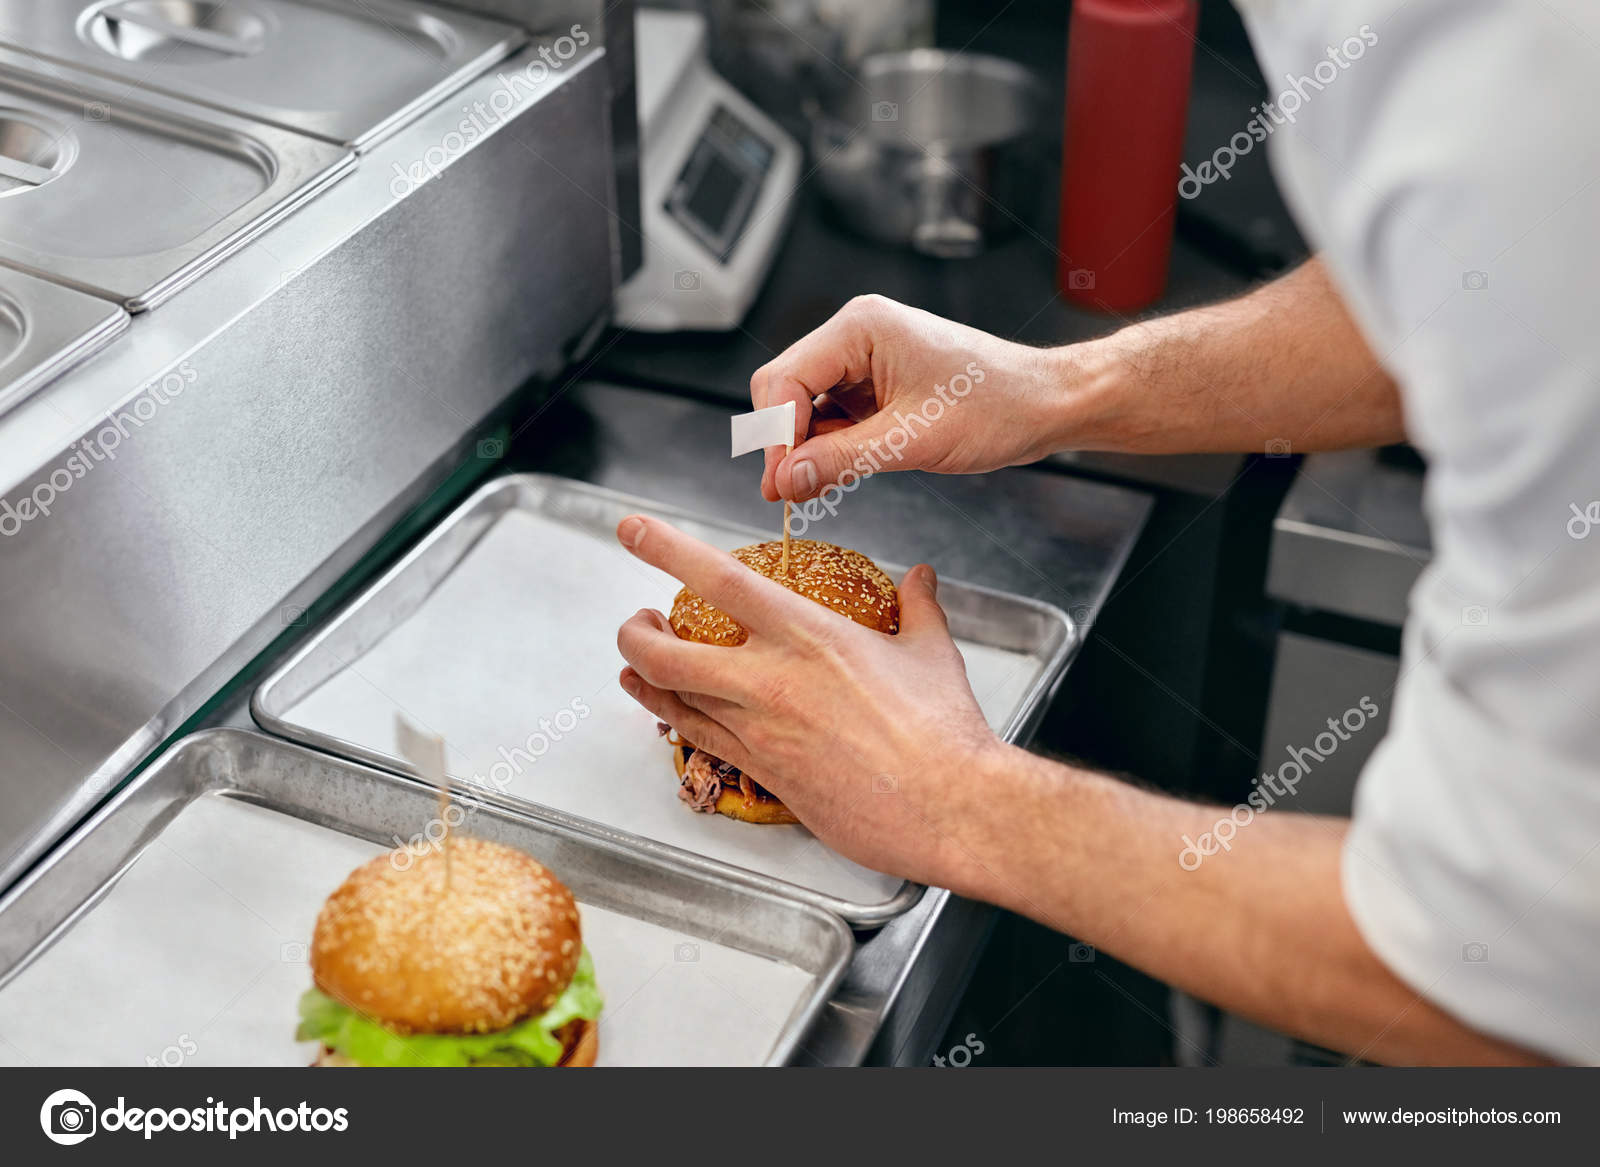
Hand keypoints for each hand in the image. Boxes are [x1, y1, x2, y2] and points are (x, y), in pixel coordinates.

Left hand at [613, 514, 1010, 888]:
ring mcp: (758, 730)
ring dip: (642, 677)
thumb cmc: (943, 731)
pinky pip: (698, 739)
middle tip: (637, 619)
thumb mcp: (931, 652)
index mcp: (808, 634)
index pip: (719, 579)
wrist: (947, 806)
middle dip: (634, 632)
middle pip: (665, 651)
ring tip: (635, 662)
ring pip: (672, 699)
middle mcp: (770, 680)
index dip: (666, 549)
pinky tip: (667, 710)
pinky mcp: (761, 772)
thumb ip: (917, 608)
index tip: (634, 530)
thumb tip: (920, 577)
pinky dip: (673, 719)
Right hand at [751, 294, 1073, 501]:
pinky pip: (833, 416)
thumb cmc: (998, 405)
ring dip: (806, 450)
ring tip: (811, 492)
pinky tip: (830, 477)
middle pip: (786, 389)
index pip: (784, 379)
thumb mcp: (911, 441)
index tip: (780, 482)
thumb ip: (840, 459)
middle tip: (787, 493)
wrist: (1044, 405)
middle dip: (784, 443)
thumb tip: (786, 480)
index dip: (775, 435)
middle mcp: (856, 335)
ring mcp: (864, 359)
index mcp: (860, 327)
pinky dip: (829, 448)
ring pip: (806, 407)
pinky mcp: (875, 384)